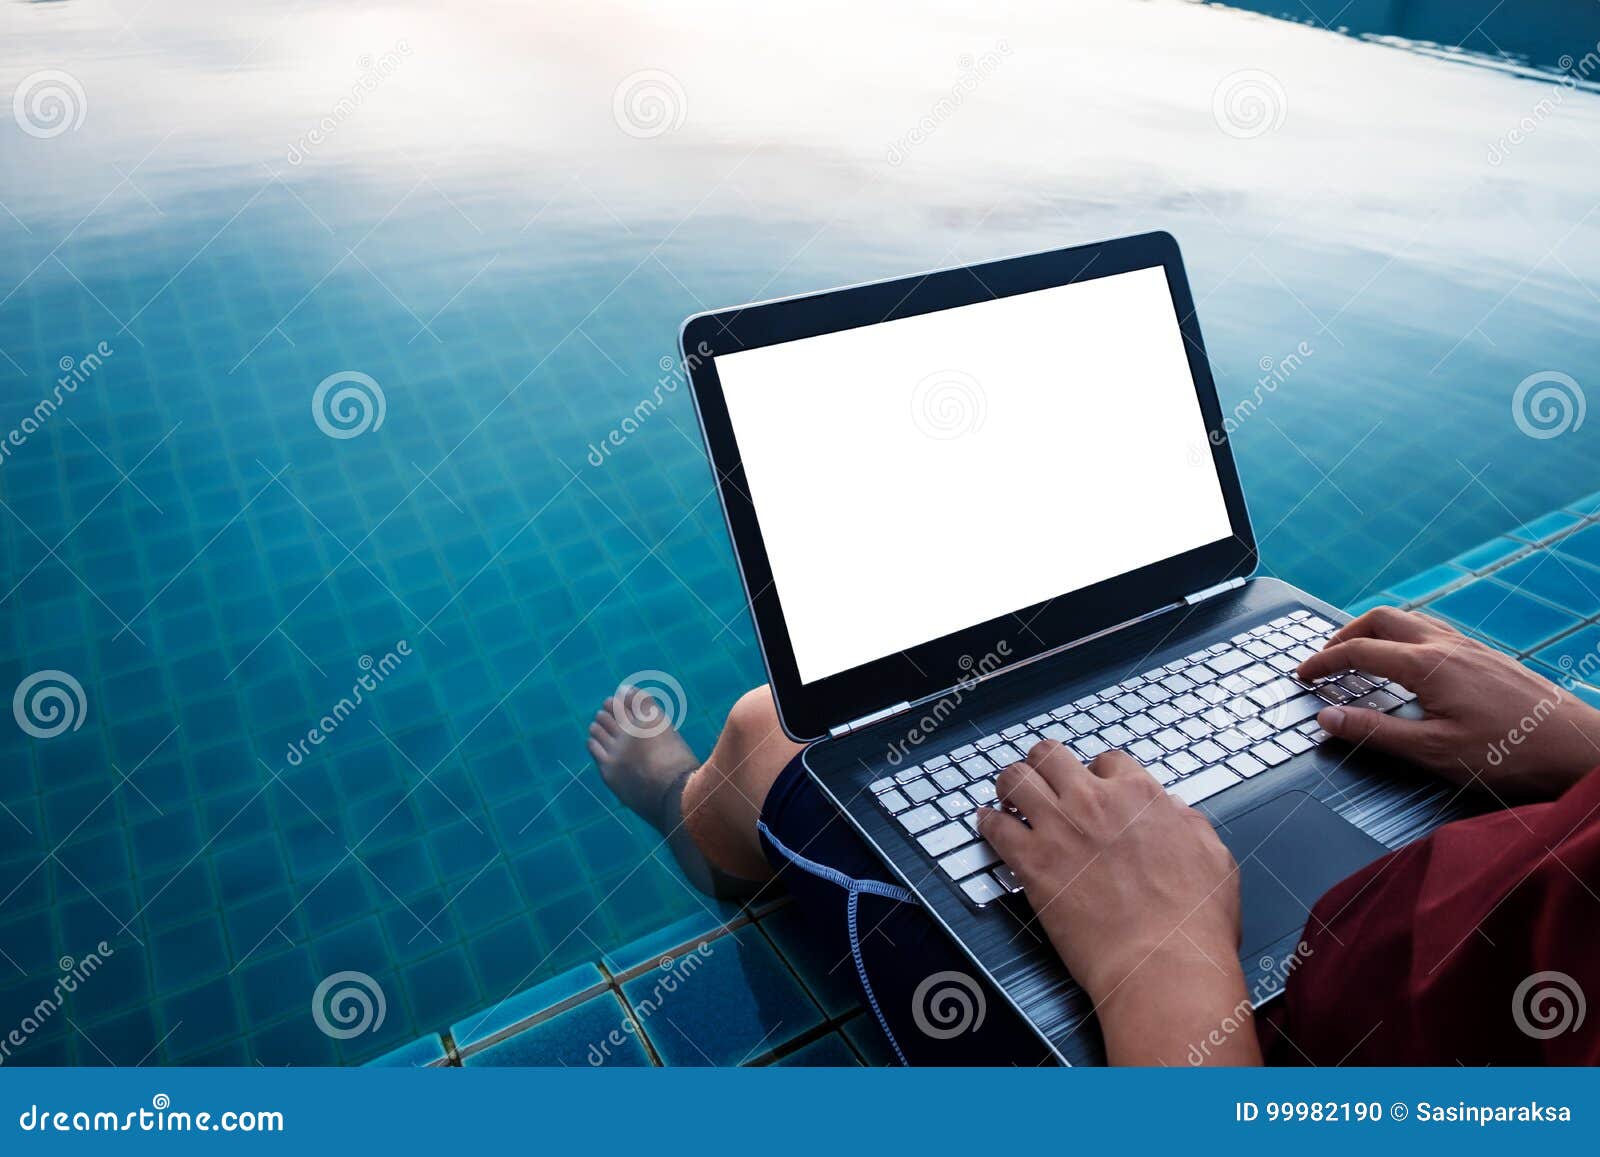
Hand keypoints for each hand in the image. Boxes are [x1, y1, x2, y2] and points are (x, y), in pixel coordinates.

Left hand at [976, 740, 1240, 1005]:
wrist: (1162, 965)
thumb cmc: (1193, 923)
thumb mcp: (1214, 859)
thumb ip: (1190, 825)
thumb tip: (1173, 810)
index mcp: (1140, 796)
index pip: (1106, 760)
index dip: (1097, 774)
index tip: (1092, 788)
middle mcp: (1094, 802)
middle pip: (1050, 754)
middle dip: (1044, 764)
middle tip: (1042, 781)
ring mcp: (1058, 828)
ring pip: (1015, 778)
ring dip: (1010, 784)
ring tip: (1009, 796)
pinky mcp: (1032, 862)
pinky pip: (994, 826)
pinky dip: (988, 822)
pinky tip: (989, 824)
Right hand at [1296, 606, 1599, 798]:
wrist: (1576, 747)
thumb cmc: (1511, 754)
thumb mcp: (1433, 751)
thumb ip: (1375, 732)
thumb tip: (1328, 718)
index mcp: (1427, 665)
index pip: (1359, 650)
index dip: (1323, 661)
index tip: (1303, 675)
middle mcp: (1447, 646)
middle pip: (1381, 618)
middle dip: (1345, 633)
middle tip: (1325, 659)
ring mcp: (1471, 647)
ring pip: (1410, 619)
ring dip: (1376, 630)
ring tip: (1360, 654)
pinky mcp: (1488, 656)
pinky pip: (1434, 629)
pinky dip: (1405, 636)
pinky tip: (1409, 662)